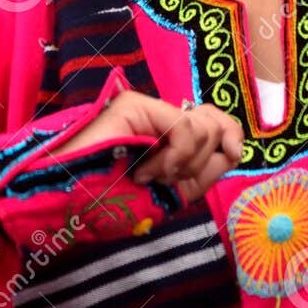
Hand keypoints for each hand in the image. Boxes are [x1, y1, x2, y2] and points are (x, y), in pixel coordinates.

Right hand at [55, 91, 242, 203]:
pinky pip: (183, 128)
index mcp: (171, 138)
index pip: (218, 123)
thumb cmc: (114, 201)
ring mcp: (148, 109)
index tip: (232, 154)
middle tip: (164, 178)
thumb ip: (204, 170)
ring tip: (148, 174)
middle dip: (199, 163)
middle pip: (216, 124)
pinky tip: (145, 170)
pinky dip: (173, 158)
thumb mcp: (173, 193)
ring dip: (181, 165)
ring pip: (203, 127)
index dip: (233, 136)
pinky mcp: (136, 105)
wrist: (72, 203)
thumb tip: (235, 148)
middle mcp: (162, 118)